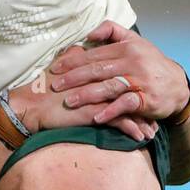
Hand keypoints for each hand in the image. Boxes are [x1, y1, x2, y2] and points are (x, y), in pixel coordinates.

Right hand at [10, 54, 157, 142]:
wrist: (32, 105)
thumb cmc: (47, 90)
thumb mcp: (67, 71)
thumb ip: (79, 60)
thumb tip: (86, 52)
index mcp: (96, 69)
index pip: (124, 74)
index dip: (138, 85)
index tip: (149, 95)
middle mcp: (101, 81)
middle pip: (132, 90)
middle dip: (146, 103)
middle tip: (158, 114)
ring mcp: (99, 96)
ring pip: (129, 107)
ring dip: (142, 120)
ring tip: (152, 132)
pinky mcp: (95, 113)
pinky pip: (119, 122)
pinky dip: (131, 130)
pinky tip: (140, 138)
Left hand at [47, 21, 189, 121]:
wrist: (178, 85)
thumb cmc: (151, 62)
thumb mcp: (135, 41)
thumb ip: (112, 31)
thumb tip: (89, 33)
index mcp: (127, 48)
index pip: (95, 54)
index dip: (73, 61)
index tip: (56, 68)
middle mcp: (133, 63)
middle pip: (98, 70)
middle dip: (74, 78)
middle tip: (56, 85)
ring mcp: (140, 82)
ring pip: (109, 87)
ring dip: (87, 95)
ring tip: (69, 102)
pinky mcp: (146, 99)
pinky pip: (126, 104)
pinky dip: (111, 111)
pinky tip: (97, 117)